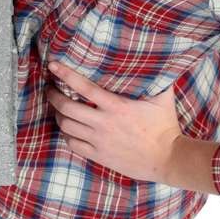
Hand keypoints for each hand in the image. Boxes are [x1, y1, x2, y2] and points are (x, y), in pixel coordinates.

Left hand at [45, 60, 181, 185]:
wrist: (168, 159)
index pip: (84, 87)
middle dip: (54, 96)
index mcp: (117, 106)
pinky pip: (73, 144)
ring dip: (59, 115)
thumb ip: (157, 78)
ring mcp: (99, 141)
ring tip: (59, 108)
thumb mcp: (162, 98)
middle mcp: (104, 123)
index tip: (53, 65)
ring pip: (66, 126)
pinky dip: (67, 135)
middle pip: (67, 107)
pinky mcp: (99, 156)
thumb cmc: (166, 127)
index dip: (66, 74)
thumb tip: (159, 59)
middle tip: (51, 89)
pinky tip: (69, 129)